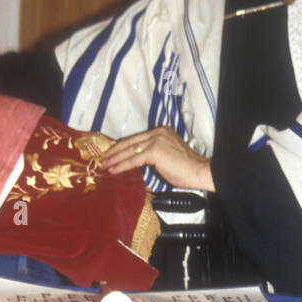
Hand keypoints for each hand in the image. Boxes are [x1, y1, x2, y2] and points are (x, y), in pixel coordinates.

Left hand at [100, 127, 214, 191]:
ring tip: (104, 164)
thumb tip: (140, 159)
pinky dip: (121, 166)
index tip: (112, 151)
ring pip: (129, 150)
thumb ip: (154, 153)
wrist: (198, 171)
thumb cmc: (186, 168)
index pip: (137, 138)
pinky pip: (133, 160)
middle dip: (115, 150)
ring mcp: (156, 140)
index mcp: (161, 131)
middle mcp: (158, 132)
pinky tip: (113, 170)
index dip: (123, 145)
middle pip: (131, 141)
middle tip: (103, 157)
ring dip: (115, 158)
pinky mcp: (154, 151)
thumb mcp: (168, 155)